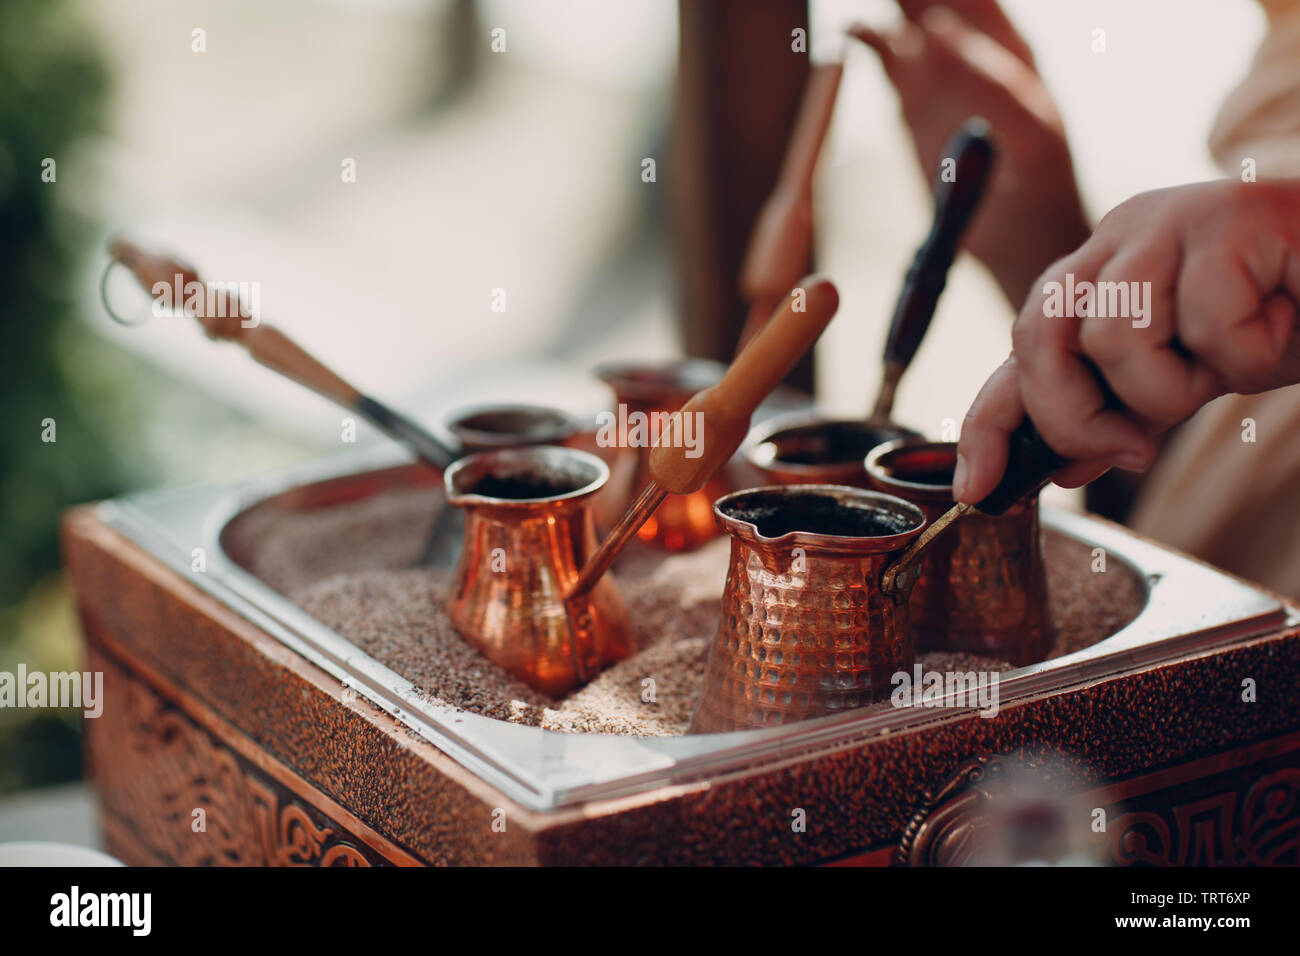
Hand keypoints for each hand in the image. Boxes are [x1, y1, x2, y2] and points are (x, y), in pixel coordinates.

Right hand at [851, 3, 1089, 305]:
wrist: (1019, 236)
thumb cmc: (1040, 185)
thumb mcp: (1031, 133)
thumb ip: (991, 82)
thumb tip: (935, 31)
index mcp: (1010, 48)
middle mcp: (971, 51)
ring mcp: (937, 75)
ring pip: (904, 17)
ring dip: (883, 11)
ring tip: (862, 19)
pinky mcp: (909, 103)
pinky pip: (882, 58)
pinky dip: (863, 41)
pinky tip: (848, 37)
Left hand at [953, 179, 1299, 503]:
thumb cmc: (1285, 317)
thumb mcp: (1188, 376)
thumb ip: (1119, 412)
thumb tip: (1058, 466)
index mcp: (1103, 270)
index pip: (1023, 346)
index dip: (989, 419)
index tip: (975, 486)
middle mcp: (1122, 235)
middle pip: (1039, 333)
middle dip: (1073, 414)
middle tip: (1134, 448)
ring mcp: (1170, 218)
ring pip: (1111, 336)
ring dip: (1174, 386)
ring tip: (1235, 364)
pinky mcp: (1229, 215)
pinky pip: (1206, 322)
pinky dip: (1248, 354)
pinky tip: (1282, 326)